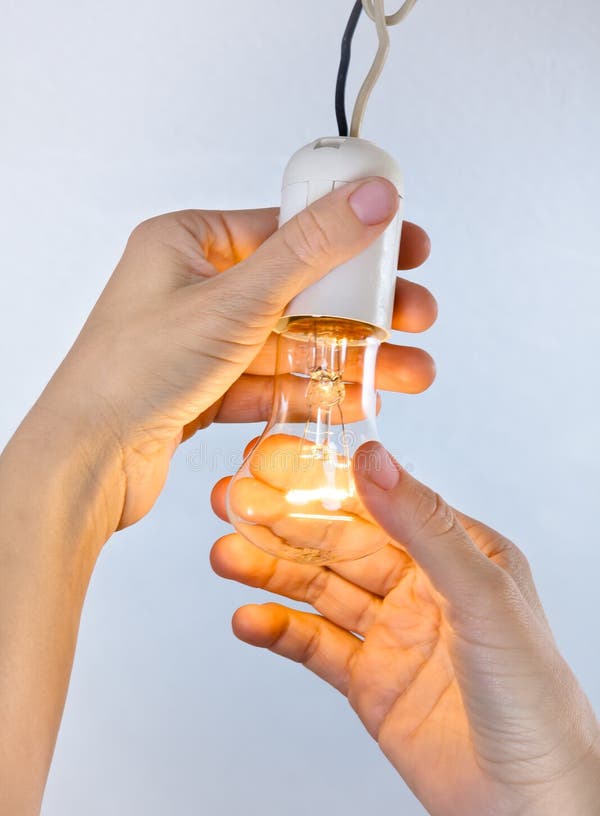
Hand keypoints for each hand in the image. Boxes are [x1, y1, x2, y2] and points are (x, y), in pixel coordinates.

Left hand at [32, 179, 434, 530]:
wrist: (87, 462)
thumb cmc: (133, 373)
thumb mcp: (236, 299)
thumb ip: (310, 250)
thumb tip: (368, 199)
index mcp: (188, 243)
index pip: (287, 228)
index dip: (353, 237)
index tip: (404, 247)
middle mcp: (194, 288)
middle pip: (299, 289)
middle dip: (364, 309)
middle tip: (417, 317)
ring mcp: (201, 341)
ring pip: (291, 342)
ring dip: (349, 356)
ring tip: (408, 371)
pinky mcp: (206, 389)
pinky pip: (271, 382)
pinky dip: (313, 390)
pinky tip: (358, 397)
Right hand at [210, 442, 599, 815]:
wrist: (533, 805)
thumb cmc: (533, 697)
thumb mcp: (481, 594)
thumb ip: (423, 526)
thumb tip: (373, 460)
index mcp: (458, 553)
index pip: (377, 504)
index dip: (321, 485)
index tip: (269, 466)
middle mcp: (422, 588)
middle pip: (339, 546)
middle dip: (283, 525)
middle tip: (229, 505)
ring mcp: (394, 635)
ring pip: (320, 591)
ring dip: (271, 572)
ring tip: (224, 556)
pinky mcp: (371, 683)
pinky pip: (316, 646)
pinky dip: (280, 631)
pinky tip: (248, 619)